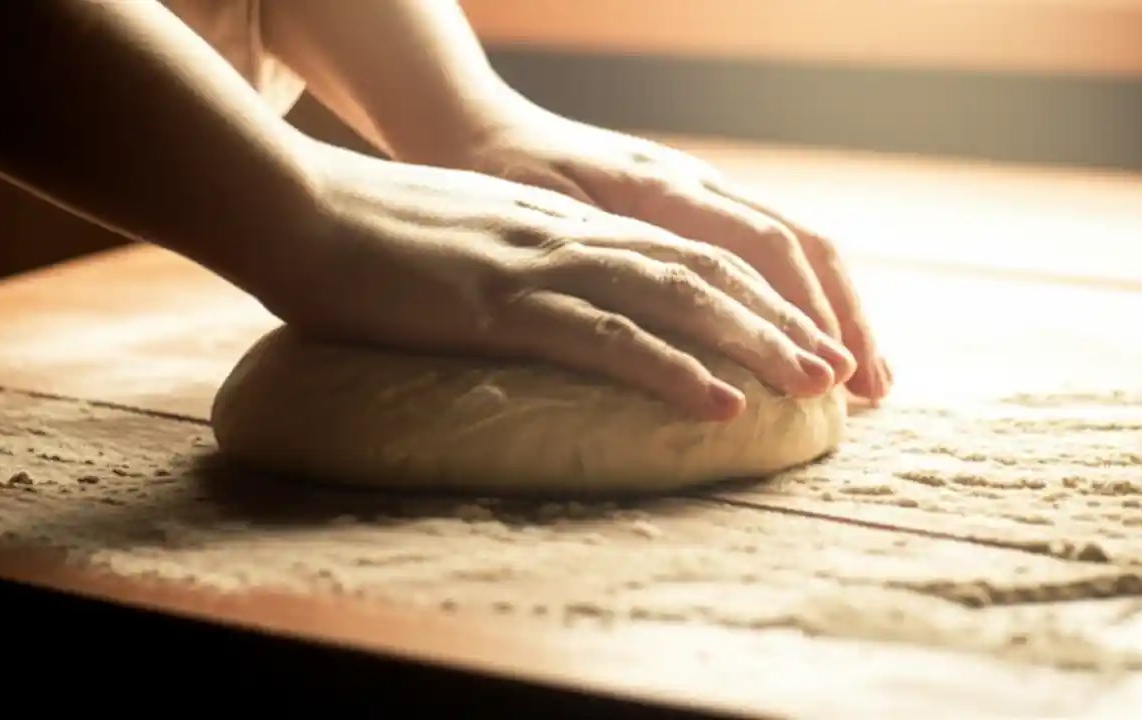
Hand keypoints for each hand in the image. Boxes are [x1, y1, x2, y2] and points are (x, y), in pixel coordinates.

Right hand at [259, 140, 855, 420]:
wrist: (298, 209)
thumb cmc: (377, 238)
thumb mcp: (477, 245)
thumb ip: (534, 269)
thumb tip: (573, 310)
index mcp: (572, 226)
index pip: (691, 254)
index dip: (761, 298)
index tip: (808, 342)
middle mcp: (573, 235)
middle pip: (706, 272)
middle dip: (784, 322)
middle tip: (842, 373)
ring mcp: (541, 264)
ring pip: (676, 298)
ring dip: (754, 344)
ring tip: (814, 386)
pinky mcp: (500, 302)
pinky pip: (604, 337)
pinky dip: (671, 371)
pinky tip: (718, 404)